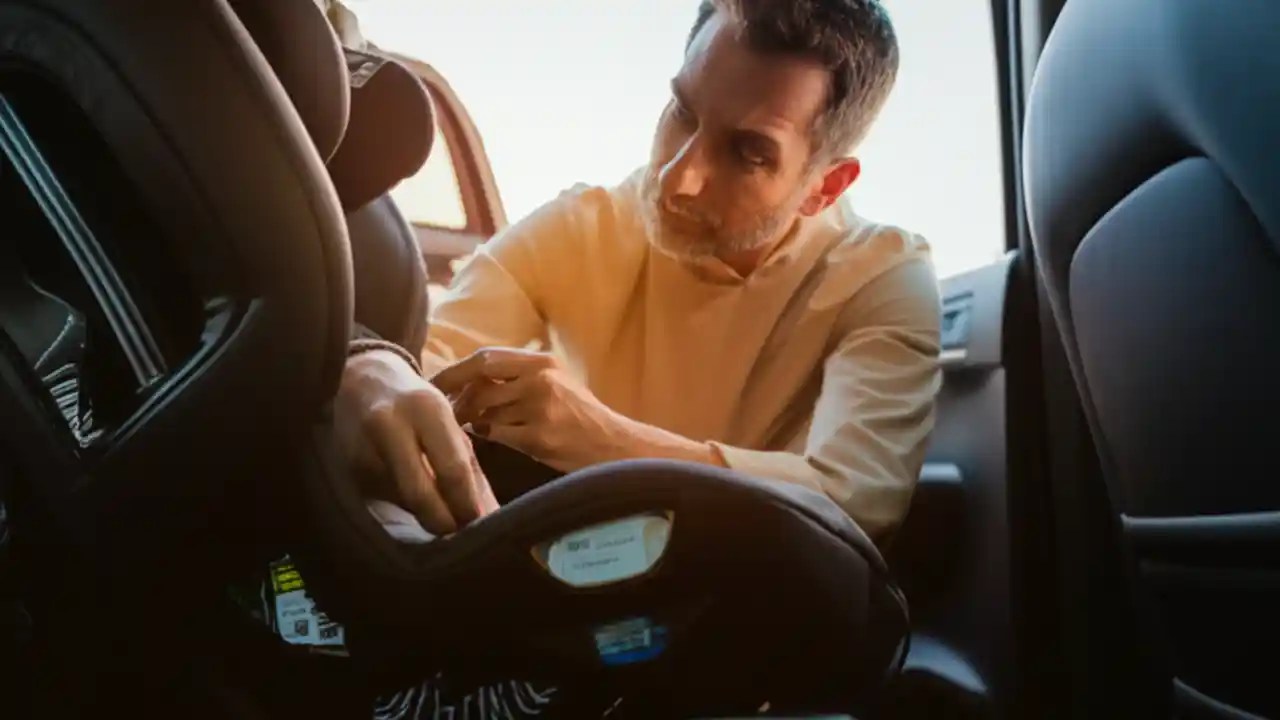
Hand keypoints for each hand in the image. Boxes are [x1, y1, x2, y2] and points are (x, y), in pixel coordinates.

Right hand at [336, 350, 498, 534]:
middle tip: (459, 534)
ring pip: (401, 499)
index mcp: (426, 408)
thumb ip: (468, 467)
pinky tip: (410, 492)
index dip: (467, 504)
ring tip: (439, 510)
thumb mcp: (447, 421)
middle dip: (442, 521)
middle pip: (419, 492)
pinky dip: (403, 503)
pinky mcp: (347, 465)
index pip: (452, 468)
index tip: (481, 524)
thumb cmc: (417, 404)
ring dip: (424, 513)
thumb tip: (487, 515)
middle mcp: (390, 425)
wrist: (361, 380)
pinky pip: (384, 496)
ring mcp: (362, 446)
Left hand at [431, 348, 632, 471]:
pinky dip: (483, 436)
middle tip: (439, 409)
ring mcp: (539, 408)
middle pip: (479, 383)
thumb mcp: (557, 383)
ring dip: (469, 420)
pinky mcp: (538, 437)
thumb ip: (520, 377)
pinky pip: (494, 434)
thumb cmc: (582, 417)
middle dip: (455, 397)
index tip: (436, 382)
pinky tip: (482, 440)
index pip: (486, 358)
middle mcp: (540, 380)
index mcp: (543, 363)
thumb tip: (473, 380)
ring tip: (463, 426)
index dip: (456, 370)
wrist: (612, 447)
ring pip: (484, 411)